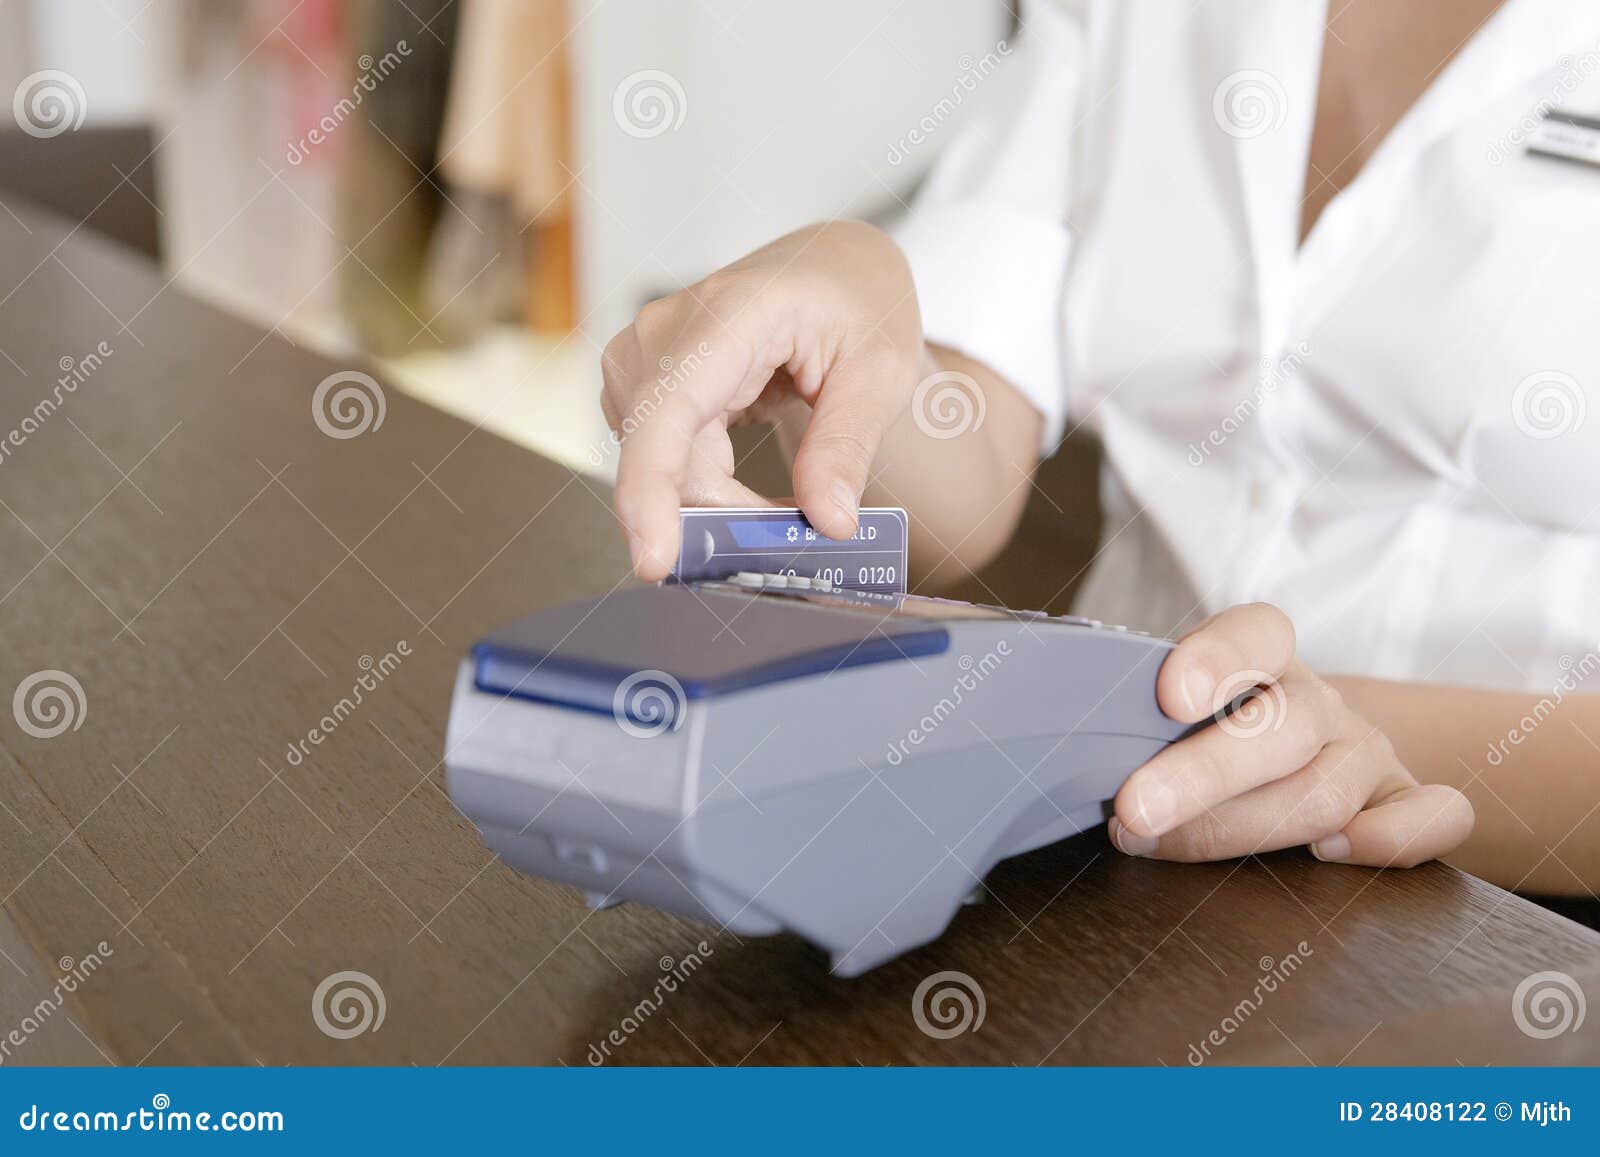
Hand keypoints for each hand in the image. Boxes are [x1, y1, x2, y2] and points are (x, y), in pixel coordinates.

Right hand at [601, 221, 922, 579]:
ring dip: (716, 503)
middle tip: (794, 531)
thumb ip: (848, 445)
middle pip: (666, 458)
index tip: (654, 560)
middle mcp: (668, 329)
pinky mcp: (640, 382)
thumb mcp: (881, 371)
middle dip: (723, 514)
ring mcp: (645, 354)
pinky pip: (660, 461)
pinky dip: (704, 488)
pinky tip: (745, 482)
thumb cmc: (857, 303)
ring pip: (660, 468)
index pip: (667, 409)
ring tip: (781, 496)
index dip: (650, 490)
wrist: (831, 269)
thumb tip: (827, 521)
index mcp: (732, 312)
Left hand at [1110, 603, 1474, 866]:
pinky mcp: (1405, 802)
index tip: (1168, 698)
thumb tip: (1069, 753)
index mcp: (1263, 657)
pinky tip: (1331, 853)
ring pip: (1325, 789)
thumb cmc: (1209, 736)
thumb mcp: (1167, 712)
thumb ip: (1131, 716)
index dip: (1215, 658)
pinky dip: (1392, 838)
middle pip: (1280, 727)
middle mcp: (1318, 701)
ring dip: (1241, 826)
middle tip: (1133, 810)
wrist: (1300, 753)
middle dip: (1201, 775)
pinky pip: (1435, 815)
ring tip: (1164, 844)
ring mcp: (1367, 752)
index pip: (1255, 632)